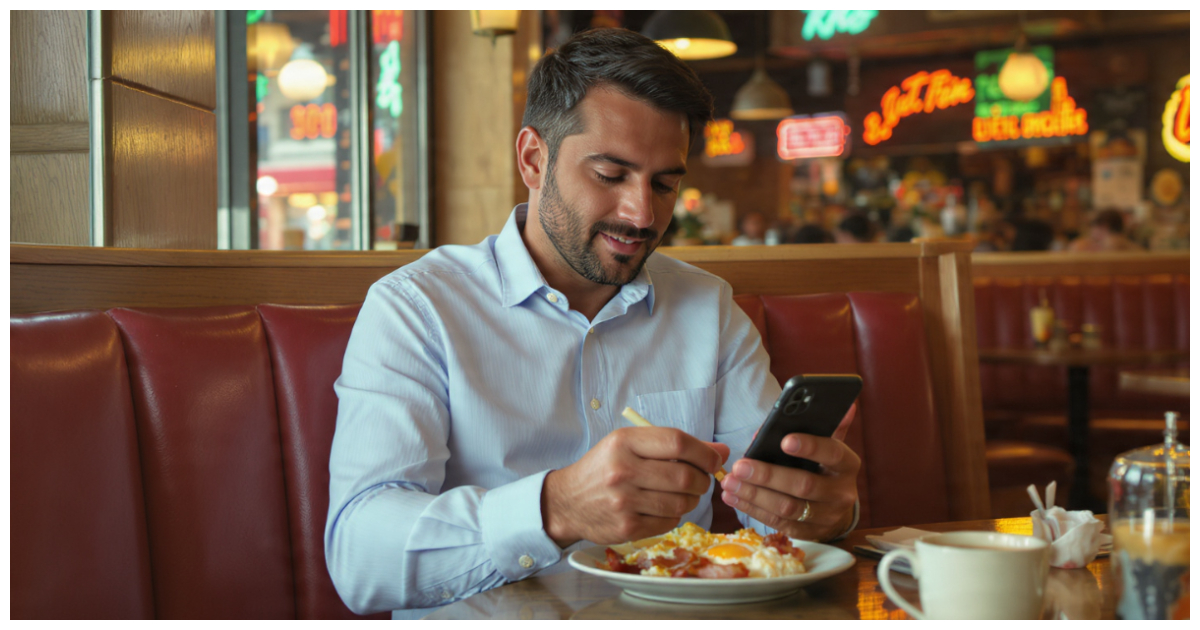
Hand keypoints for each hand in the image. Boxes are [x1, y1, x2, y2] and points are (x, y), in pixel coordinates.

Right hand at [541, 426, 729, 546]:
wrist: (568, 501)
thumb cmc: (604, 468)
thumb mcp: (629, 445)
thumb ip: (673, 446)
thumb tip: (721, 452)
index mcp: (624, 442)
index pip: (677, 443)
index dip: (704, 452)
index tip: (713, 459)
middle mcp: (623, 471)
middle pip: (684, 476)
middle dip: (702, 479)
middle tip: (699, 480)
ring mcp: (624, 502)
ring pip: (681, 503)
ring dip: (691, 499)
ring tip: (682, 494)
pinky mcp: (626, 528)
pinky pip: (669, 522)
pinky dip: (675, 516)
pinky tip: (663, 508)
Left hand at [719, 403, 859, 541]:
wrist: (836, 509)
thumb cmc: (824, 468)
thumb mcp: (829, 445)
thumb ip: (823, 426)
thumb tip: (822, 402)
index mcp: (847, 465)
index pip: (832, 453)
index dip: (810, 447)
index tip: (784, 440)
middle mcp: (841, 493)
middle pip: (803, 485)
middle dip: (768, 475)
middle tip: (740, 465)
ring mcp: (826, 516)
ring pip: (787, 507)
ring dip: (754, 495)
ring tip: (730, 482)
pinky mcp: (809, 533)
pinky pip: (778, 523)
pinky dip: (752, 510)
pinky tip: (733, 497)